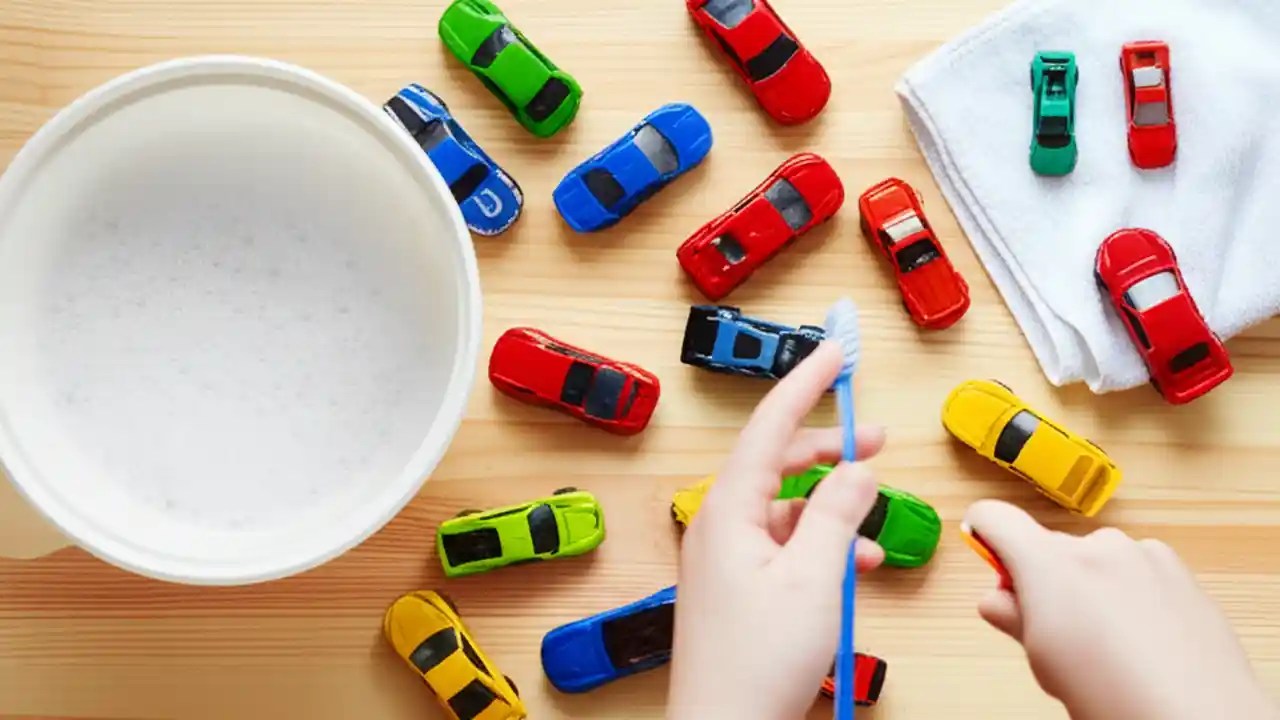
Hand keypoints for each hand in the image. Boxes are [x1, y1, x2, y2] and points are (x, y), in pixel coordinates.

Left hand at [667, 342, 885, 719]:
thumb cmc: (756, 662)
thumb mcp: (813, 578)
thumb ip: (838, 516)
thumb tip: (855, 468)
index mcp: (728, 511)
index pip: (768, 427)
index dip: (804, 384)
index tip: (833, 351)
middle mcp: (721, 527)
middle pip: (778, 465)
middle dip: (828, 449)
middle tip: (875, 436)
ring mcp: (727, 559)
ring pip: (787, 510)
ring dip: (834, 508)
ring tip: (876, 513)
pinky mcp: (738, 588)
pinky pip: (784, 548)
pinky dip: (822, 546)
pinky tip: (858, 565)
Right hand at [966, 500, 1277, 719]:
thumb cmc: (1121, 699)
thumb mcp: (1044, 663)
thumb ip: (1013, 617)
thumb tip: (996, 600)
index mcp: (1052, 564)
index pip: (996, 517)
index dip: (983, 535)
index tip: (986, 554)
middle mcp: (1099, 547)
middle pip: (1048, 546)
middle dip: (1043, 580)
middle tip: (1050, 633)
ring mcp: (1144, 556)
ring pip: (1095, 560)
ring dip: (1089, 588)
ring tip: (1103, 647)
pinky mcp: (1180, 572)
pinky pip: (1137, 570)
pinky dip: (1128, 594)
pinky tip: (1137, 642)